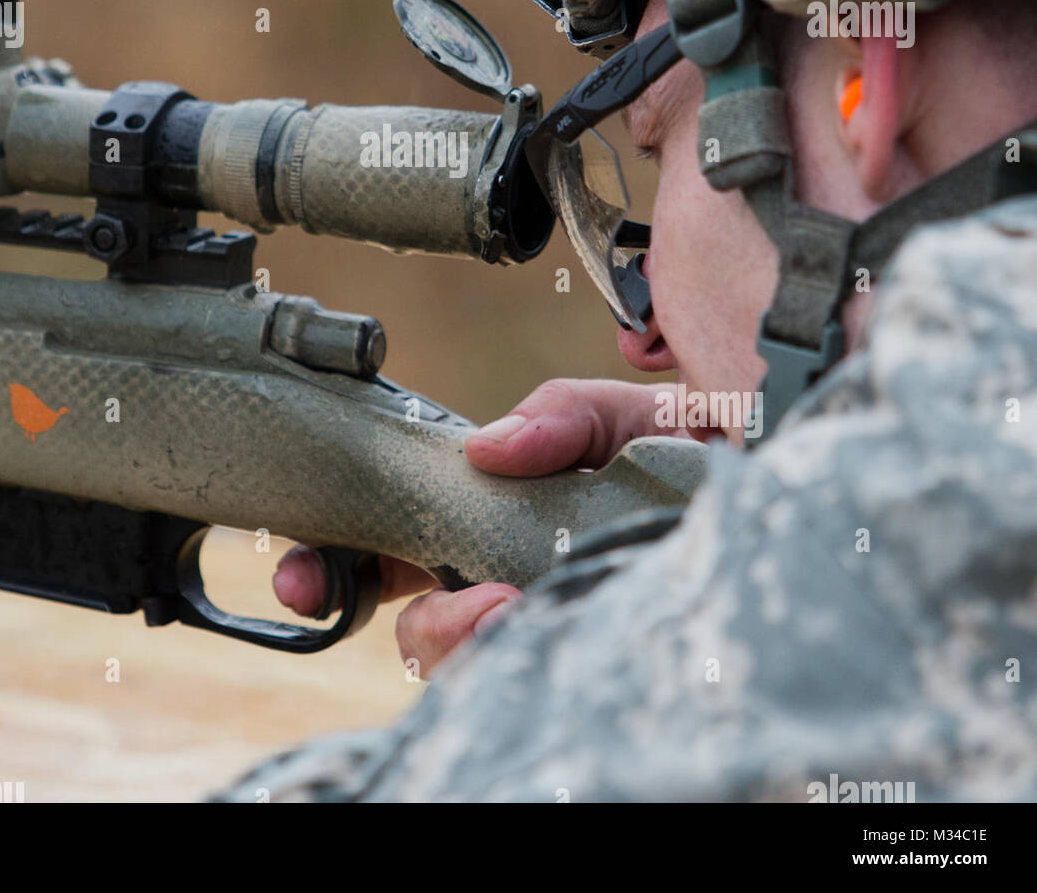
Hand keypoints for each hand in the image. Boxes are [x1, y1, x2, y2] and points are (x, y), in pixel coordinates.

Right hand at [274, 378, 681, 675]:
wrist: (789, 481)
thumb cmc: (704, 452)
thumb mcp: (625, 415)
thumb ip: (559, 416)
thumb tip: (487, 447)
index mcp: (496, 516)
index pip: (396, 548)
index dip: (335, 563)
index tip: (304, 576)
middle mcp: (510, 579)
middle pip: (419, 625)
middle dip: (415, 626)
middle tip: (458, 610)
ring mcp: (548, 623)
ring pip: (469, 665)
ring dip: (472, 640)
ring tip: (510, 608)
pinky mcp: (590, 656)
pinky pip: (534, 679)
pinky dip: (524, 654)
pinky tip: (546, 621)